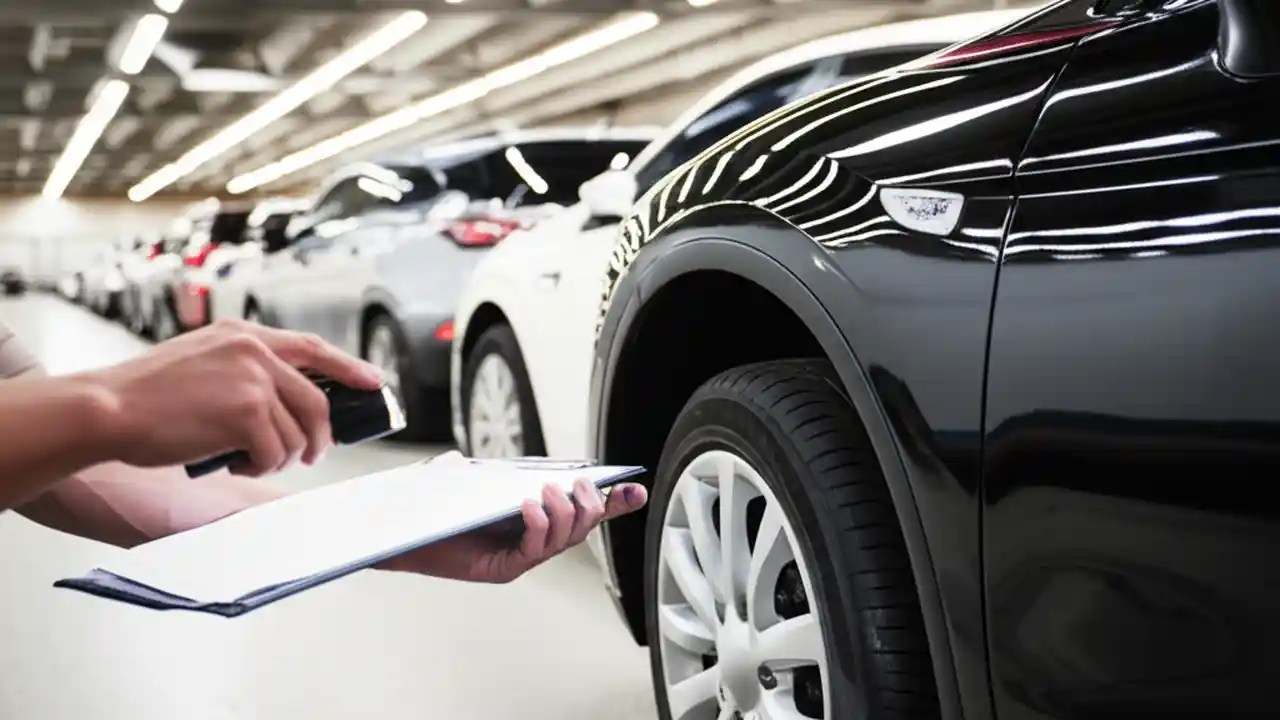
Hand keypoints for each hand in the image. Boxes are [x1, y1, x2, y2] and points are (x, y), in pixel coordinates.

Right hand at [90, 319, 381, 475]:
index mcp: (244, 335)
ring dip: (282, 455)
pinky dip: (261, 464)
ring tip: (252, 457)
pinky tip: (235, 461)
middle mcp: (254, 351)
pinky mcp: (246, 412)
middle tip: (310, 455)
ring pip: (298, 433)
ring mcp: (253, 380)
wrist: (108, 408)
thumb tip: (288, 404)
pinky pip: (276, 451)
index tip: (373, 382)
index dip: (349, 368)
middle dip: (319, 437)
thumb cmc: (146, 395)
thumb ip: (244, 370)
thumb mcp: (202, 361)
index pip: (313, 348)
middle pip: (317, 402)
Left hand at [386, 479, 647, 582]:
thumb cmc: (432, 513)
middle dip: (590, 506)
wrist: (400, 539)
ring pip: (562, 541)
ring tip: (551, 493)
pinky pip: (532, 551)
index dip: (610, 503)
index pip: (578, 511)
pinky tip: (530, 507)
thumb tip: (479, 461)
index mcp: (530, 519)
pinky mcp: (502, 570)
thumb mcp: (460, 479)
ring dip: (563, 514)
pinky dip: (538, 527)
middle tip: (583, 486)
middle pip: (579, 528)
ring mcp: (518, 557)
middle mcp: (529, 541)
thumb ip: (475, 468)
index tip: (634, 489)